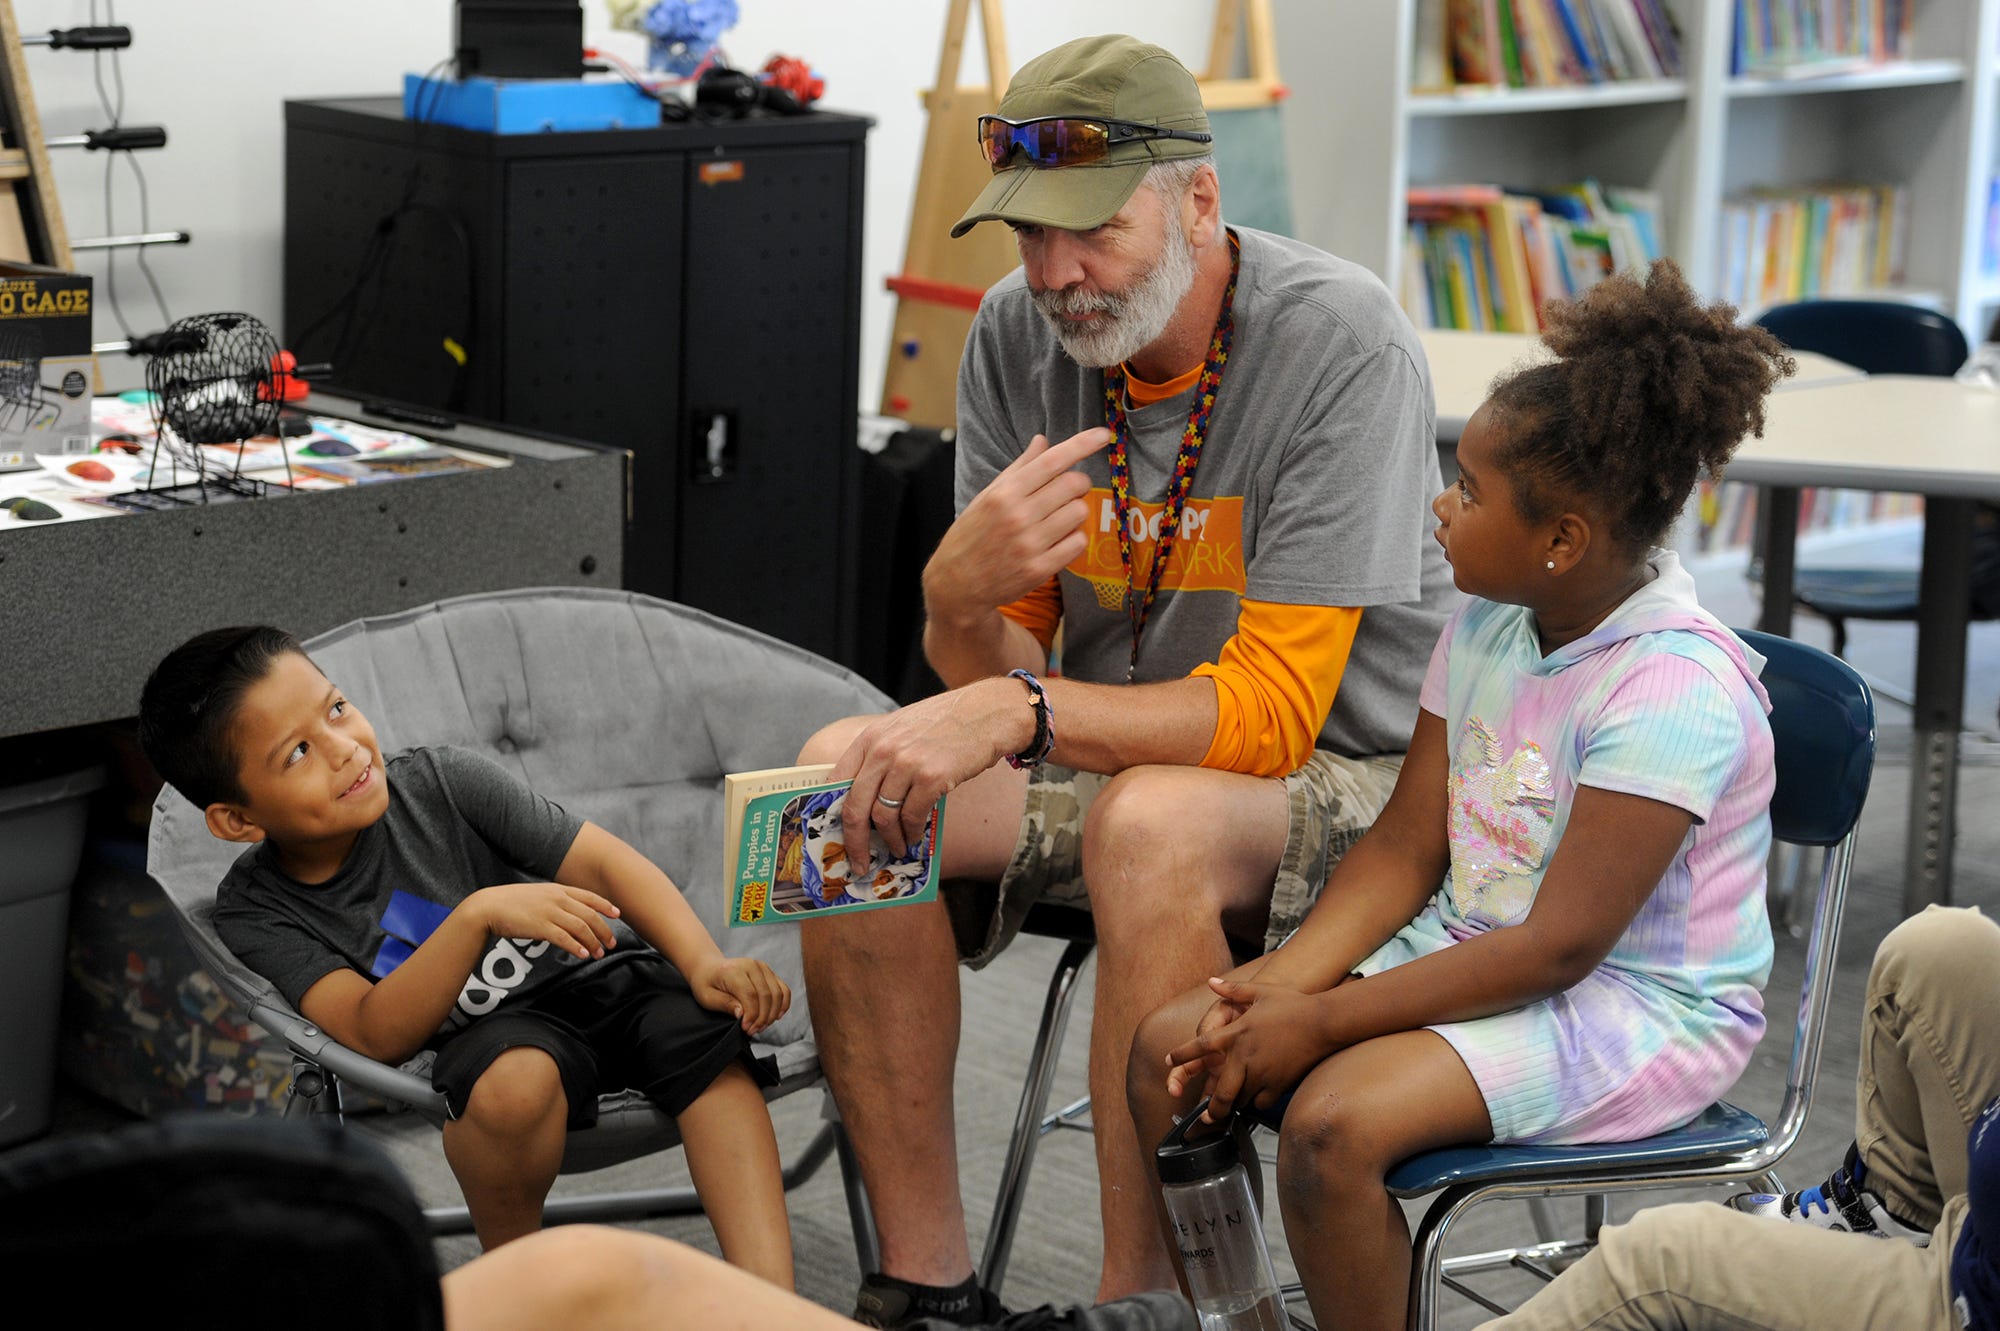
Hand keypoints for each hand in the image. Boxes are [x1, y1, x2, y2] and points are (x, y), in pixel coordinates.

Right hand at [470, 883, 619, 960]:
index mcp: (558, 890)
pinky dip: (576, 947)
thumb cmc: (511, 903)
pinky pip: (564, 938)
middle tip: (611, 943)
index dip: (605, 906)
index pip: (589, 897)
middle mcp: (557, 899)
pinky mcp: (540, 926)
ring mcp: (549, 912)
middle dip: (603, 930)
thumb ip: (555, 901)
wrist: (488, 907)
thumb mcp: (538, 895)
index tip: (617, 914)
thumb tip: (569, 915)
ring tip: (598, 954)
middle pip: (590, 915)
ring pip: (580, 928)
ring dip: (593, 942)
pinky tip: (582, 955)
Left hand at [690, 956, 791, 1034]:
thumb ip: (725, 1004)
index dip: (752, 1015)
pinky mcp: (769, 972)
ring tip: (760, 1026)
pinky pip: (783, 990)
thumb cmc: (706, 984)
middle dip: (762, 1018)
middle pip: (766, 995)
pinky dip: (783, 1005)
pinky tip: (775, 1017)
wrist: (709, 968)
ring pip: (777, 994)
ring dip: (772, 1014)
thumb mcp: (707, 997)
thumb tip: (742, 1014)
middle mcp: (751, 965)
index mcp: (733, 970)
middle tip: (752, 1031)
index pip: (750, 995)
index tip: (746, 1029)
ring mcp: (762, 967)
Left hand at [832, 676, 1030, 861]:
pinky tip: (916, 835)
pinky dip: (913, 832)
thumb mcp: (901, 729)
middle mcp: (883, 750)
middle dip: (855, 842)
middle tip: (859, 862)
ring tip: (899, 847)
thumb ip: (880, 757)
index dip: (833, 815)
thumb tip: (867, 802)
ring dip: (891, 840)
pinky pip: (913, 816)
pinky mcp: (932, 778)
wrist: (987, 712)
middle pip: (855, 807)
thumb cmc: (946, 722)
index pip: (836, 782)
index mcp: (870, 738)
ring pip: (884, 817)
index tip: (837, 836)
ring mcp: (907, 764)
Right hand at [922, 427, 1111, 624]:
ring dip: (1076, 511)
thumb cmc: (974, 534)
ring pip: (1079, 512)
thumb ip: (1020, 468)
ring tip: (1059, 518)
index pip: (1052, 461)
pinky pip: (1078, 542)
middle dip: (1079, 483)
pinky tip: (1058, 540)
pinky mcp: (1039, 569)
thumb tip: (1043, 441)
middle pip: (1074, 484)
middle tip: (1069, 491)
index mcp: (1004, 493)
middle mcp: (1018, 516)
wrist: (958, 584)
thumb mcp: (988, 496)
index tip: (1104, 434)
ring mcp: (1030, 544)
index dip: (1082, 444)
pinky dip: (1074, 538)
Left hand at [1164, 978, 1336, 1121]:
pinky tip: (1259, 1097)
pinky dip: (1257, 1101)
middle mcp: (1245, 1056)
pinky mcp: (1278, 1084)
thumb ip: (1233, 990)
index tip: (1169, 1062)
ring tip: (1231, 1107)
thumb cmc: (1294, 1005)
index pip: (1201, 1047)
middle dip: (1212, 1108)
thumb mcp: (1261, 991)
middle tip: (1206, 1116)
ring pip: (1240, 1099)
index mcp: (1237, 1033)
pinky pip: (1261, 1101)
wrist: (1324, 1022)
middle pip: (1220, 1092)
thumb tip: (1212, 981)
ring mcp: (1262, 1073)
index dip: (1182, 1055)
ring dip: (1234, 1103)